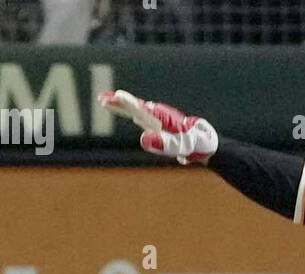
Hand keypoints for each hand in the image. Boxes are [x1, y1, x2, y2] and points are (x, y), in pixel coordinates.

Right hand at [98, 90, 218, 164]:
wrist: (202, 140)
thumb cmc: (192, 142)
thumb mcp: (180, 146)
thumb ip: (163, 144)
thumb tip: (143, 140)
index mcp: (163, 118)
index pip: (144, 110)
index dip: (130, 104)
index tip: (118, 97)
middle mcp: (158, 113)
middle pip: (135, 106)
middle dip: (119, 103)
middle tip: (102, 98)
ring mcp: (155, 116)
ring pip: (134, 108)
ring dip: (119, 104)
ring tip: (103, 100)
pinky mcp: (154, 121)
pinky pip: (137, 113)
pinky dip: (126, 108)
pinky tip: (116, 106)